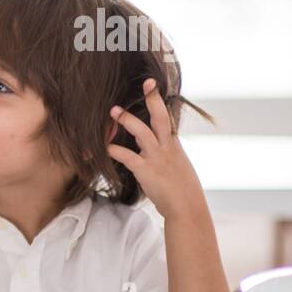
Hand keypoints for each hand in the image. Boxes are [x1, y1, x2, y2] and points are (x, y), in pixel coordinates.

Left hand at [107, 78, 205, 220]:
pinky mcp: (147, 172)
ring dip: (127, 121)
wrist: (187, 208)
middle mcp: (167, 147)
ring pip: (143, 133)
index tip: (150, 83)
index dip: (158, 99)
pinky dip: (115, 150)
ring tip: (113, 111)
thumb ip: (163, 151)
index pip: (167, 116)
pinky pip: (128, 157)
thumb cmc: (180, 188)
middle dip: (153, 99)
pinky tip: (105, 147)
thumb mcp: (176, 164)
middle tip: (145, 83)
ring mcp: (157, 159)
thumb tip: (150, 142)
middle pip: (162, 118)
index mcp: (173, 144)